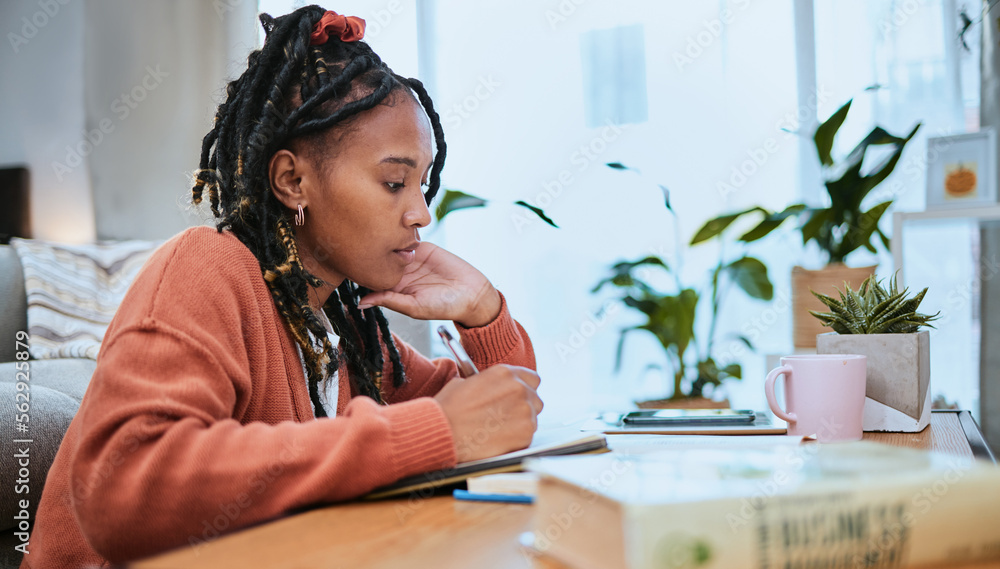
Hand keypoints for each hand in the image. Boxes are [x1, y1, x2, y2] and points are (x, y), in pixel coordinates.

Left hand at [358, 242, 501, 326]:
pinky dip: (400, 233)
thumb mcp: (414, 306)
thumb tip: (360, 303)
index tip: (348, 260)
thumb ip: (389, 300)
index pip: (371, 277)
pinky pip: (407, 238)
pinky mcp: (423, 247)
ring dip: (383, 238)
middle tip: (356, 239)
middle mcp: (399, 272)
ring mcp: (411, 258)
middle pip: (378, 259)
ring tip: (371, 230)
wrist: (471, 293)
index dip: (361, 269)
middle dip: (368, 250)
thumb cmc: (443, 306)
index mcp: (393, 288)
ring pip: (390, 246)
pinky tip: (392, 228)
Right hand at [433, 365, 542, 462]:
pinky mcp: (525, 433)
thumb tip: (493, 389)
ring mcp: (524, 411)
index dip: (524, 388)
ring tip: (498, 430)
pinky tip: (499, 440)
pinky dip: (517, 440)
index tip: (518, 397)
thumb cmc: (448, 409)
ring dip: (520, 424)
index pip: (531, 378)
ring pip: (533, 418)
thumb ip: (488, 383)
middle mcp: (519, 388)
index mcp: (504, 373)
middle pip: (535, 398)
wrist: (443, 431)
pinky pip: (528, 436)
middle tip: (507, 417)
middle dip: (524, 407)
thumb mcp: (465, 383)